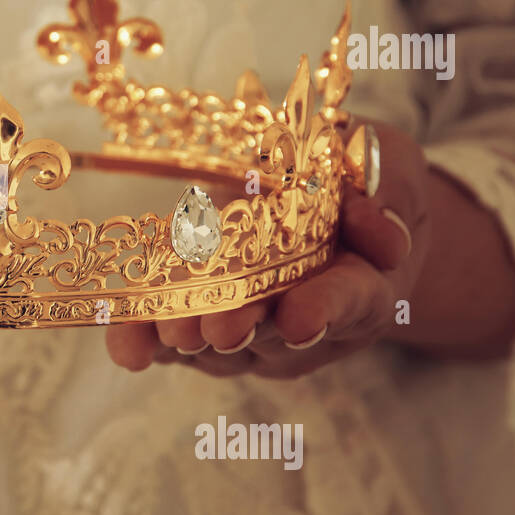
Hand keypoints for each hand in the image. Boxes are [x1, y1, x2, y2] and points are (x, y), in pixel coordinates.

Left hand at [105, 120, 428, 378]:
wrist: (338, 220)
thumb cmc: (363, 184)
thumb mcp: (388, 168)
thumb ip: (385, 191)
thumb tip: (370, 221)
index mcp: (367, 285)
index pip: (351, 302)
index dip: (325, 310)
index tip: (298, 319)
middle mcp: (313, 325)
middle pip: (273, 332)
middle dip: (240, 326)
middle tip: (214, 325)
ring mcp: (259, 338)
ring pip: (221, 346)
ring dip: (189, 336)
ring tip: (164, 326)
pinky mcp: (211, 333)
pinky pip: (177, 345)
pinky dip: (149, 342)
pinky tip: (126, 345)